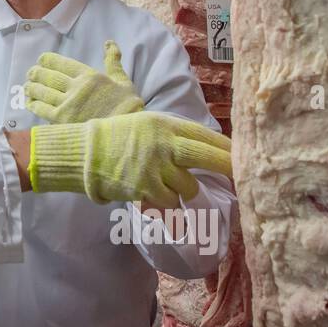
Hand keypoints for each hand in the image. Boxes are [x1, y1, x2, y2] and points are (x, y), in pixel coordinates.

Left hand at [25, 42, 142, 122]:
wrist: (125, 132)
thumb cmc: (127, 107)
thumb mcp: (123, 80)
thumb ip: (113, 61)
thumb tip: (109, 42)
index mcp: (89, 76)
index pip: (62, 63)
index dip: (48, 60)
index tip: (41, 60)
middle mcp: (76, 87)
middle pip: (49, 76)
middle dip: (36, 73)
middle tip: (30, 73)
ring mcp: (68, 104)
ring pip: (43, 92)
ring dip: (32, 88)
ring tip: (27, 86)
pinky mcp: (62, 120)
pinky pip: (42, 110)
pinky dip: (34, 105)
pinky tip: (30, 102)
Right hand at [28, 111, 230, 206]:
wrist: (85, 153)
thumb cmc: (116, 138)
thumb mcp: (146, 124)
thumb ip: (174, 133)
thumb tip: (205, 147)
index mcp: (164, 124)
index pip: (204, 135)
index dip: (225, 146)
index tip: (241, 153)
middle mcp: (164, 144)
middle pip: (207, 157)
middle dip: (227, 167)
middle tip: (242, 175)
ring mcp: (156, 168)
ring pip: (188, 186)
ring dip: (183, 189)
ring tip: (166, 184)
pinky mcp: (147, 188)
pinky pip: (170, 201)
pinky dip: (165, 201)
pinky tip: (153, 193)